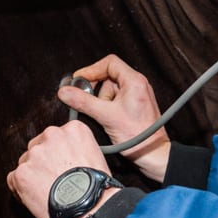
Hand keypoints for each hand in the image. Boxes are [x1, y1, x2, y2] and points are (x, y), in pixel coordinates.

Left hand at [7, 120, 118, 217]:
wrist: (88, 205)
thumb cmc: (95, 185)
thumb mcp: (93, 153)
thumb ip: (74, 147)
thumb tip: (63, 155)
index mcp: (72, 129)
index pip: (54, 137)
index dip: (56, 153)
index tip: (60, 163)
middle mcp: (51, 135)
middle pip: (38, 146)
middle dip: (43, 162)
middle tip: (53, 178)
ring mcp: (34, 154)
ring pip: (25, 162)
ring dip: (32, 174)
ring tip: (47, 190)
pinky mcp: (22, 173)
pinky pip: (14, 179)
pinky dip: (21, 189)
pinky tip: (36, 196)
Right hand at [59, 54, 171, 182]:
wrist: (153, 154)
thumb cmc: (137, 135)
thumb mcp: (106, 116)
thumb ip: (84, 102)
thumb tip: (65, 92)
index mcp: (134, 80)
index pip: (110, 63)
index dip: (92, 70)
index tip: (79, 80)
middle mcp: (137, 84)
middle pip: (108, 76)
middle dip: (97, 90)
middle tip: (88, 102)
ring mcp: (136, 94)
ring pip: (111, 89)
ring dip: (102, 101)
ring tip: (105, 115)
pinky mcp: (134, 105)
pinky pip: (116, 99)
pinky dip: (107, 106)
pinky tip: (109, 118)